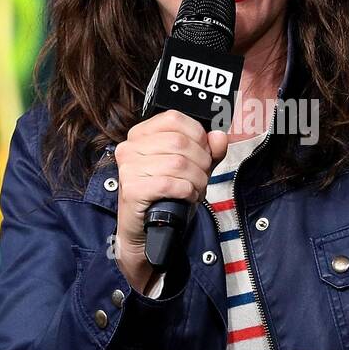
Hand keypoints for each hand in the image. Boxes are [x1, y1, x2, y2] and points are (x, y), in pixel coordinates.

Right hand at [113, 110, 228, 290]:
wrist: (146, 231)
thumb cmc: (165, 197)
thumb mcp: (191, 169)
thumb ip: (208, 151)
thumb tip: (219, 136)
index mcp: (141, 134)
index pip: (174, 118)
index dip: (198, 135)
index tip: (204, 152)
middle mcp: (130, 147)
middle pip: (179, 142)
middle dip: (201, 162)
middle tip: (202, 177)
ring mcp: (128, 169)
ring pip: (178, 163)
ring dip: (196, 180)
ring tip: (195, 189)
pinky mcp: (132, 190)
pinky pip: (170, 183)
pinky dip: (186, 191)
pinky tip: (187, 197)